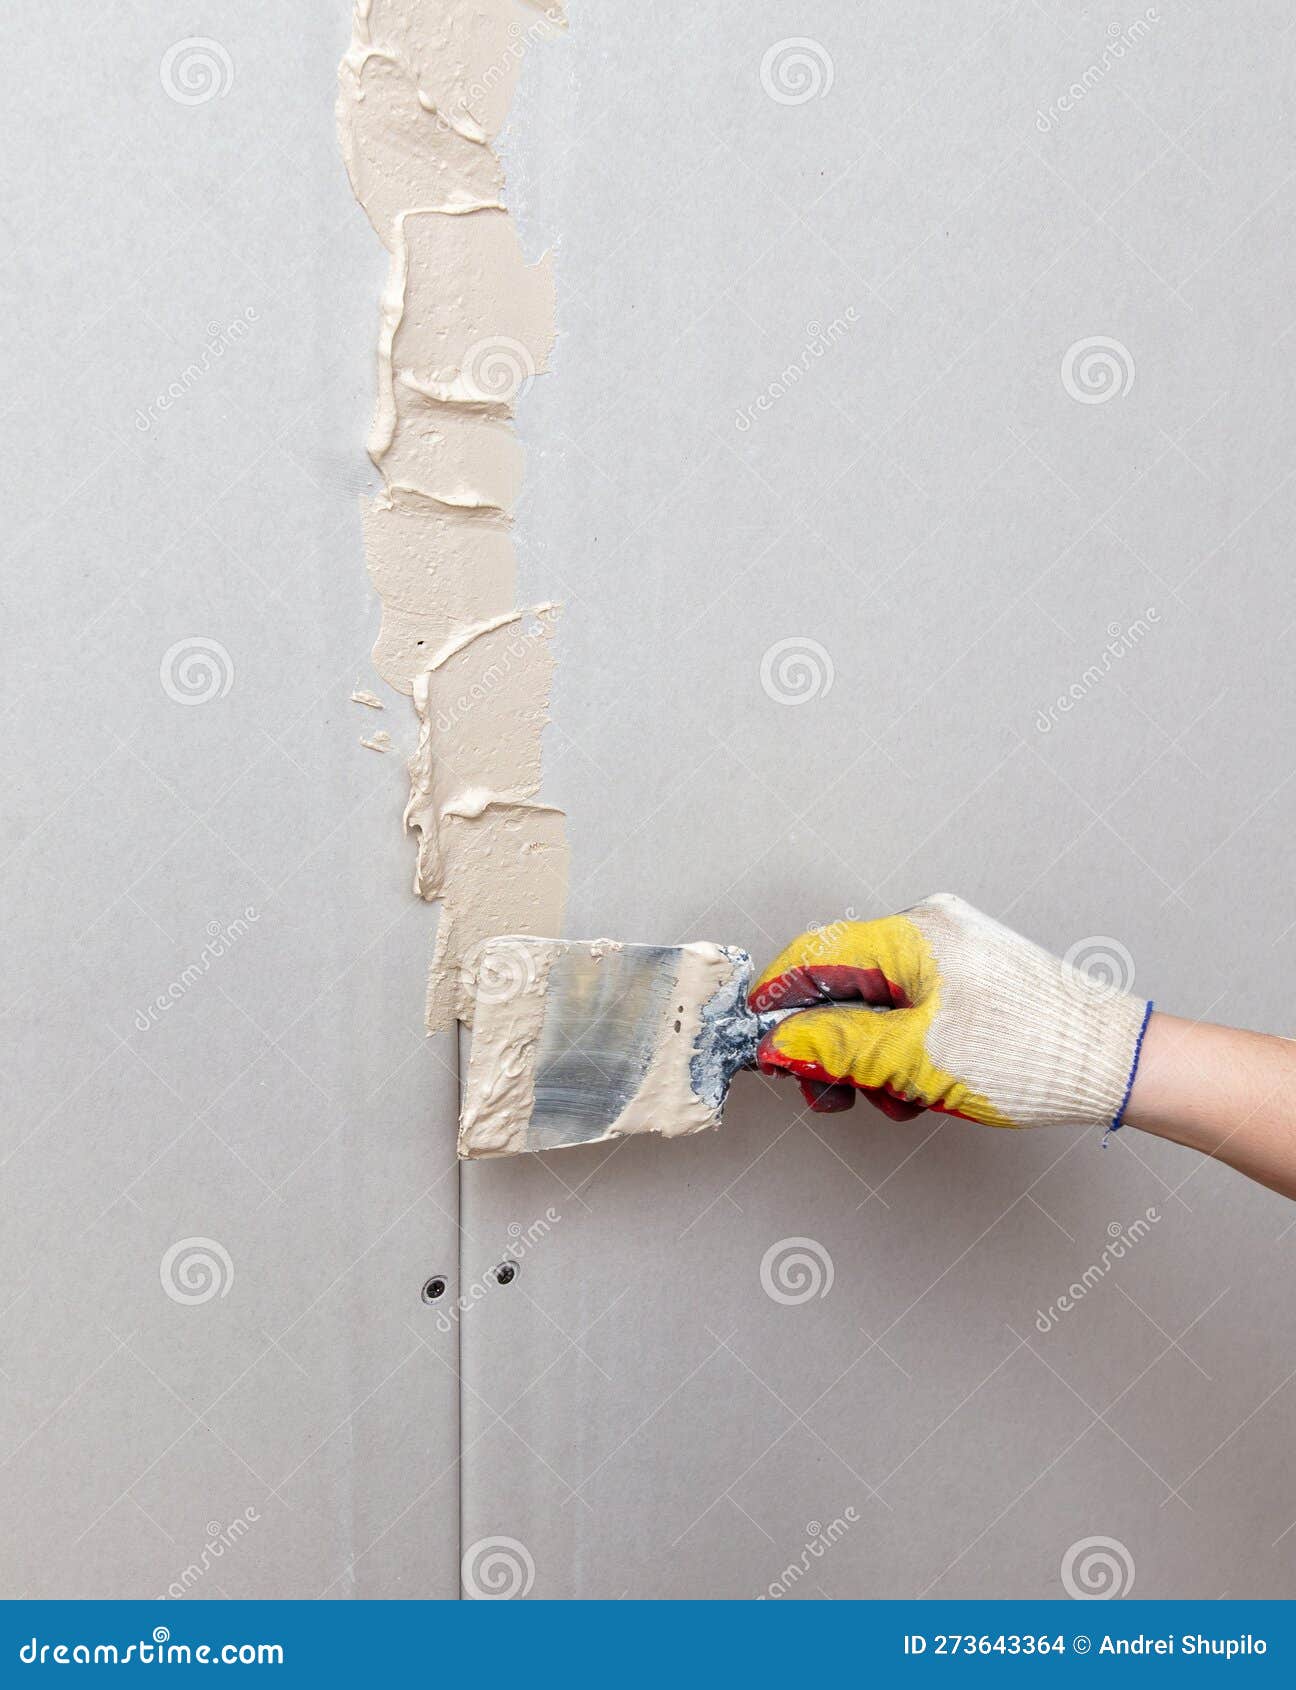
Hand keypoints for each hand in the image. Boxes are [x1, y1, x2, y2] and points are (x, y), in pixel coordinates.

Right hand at [750, 894, 1150, 1129]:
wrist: (1118, 1065)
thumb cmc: (1034, 1054)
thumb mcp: (917, 1060)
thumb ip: (837, 1046)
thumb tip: (778, 1041)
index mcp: (914, 932)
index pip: (814, 955)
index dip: (776, 1001)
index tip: (757, 1043)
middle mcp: (931, 928)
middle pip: (844, 982)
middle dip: (830, 1044)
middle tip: (830, 1093)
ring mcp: (954, 951)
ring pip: (877, 1003)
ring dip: (871, 1057)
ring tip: (900, 1098)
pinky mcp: (972, 978)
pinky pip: (912, 1010)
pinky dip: (905, 1051)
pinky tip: (926, 1088)